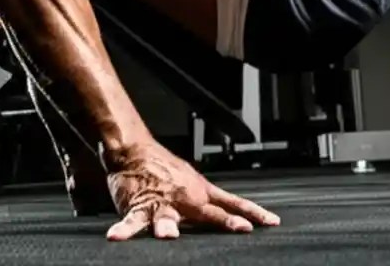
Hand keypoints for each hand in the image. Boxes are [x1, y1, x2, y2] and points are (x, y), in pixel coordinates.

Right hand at [103, 140, 279, 240]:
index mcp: (201, 191)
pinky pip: (131, 221)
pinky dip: (124, 230)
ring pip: (167, 218)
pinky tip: (116, 237)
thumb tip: (229, 214)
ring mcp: (163, 203)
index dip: (254, 212)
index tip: (273, 222)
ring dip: (168, 227)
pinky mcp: (139, 206)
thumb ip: (207, 201)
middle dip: (226, 222)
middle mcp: (186, 197)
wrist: (134, 151)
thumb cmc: (164, 169)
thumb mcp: (192, 182)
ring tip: (168, 236)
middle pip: (209, 212)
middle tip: (242, 229)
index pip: (234, 202)